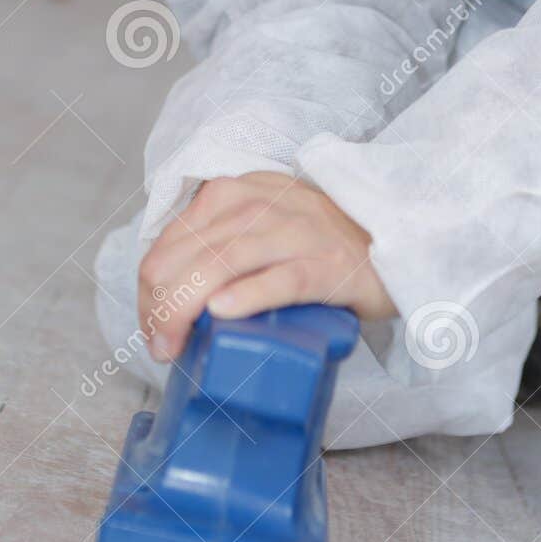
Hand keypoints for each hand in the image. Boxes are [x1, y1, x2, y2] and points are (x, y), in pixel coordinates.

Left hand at [137, 170, 395, 361]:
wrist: (392, 241)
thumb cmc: (316, 242)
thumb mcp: (258, 223)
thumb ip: (217, 241)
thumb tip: (165, 292)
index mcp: (233, 194)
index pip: (168, 243)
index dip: (148, 291)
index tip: (152, 328)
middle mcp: (259, 205)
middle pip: (187, 257)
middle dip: (160, 307)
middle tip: (161, 347)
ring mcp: (295, 233)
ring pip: (222, 265)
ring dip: (186, 308)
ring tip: (175, 345)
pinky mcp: (326, 265)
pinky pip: (281, 279)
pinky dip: (248, 296)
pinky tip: (223, 312)